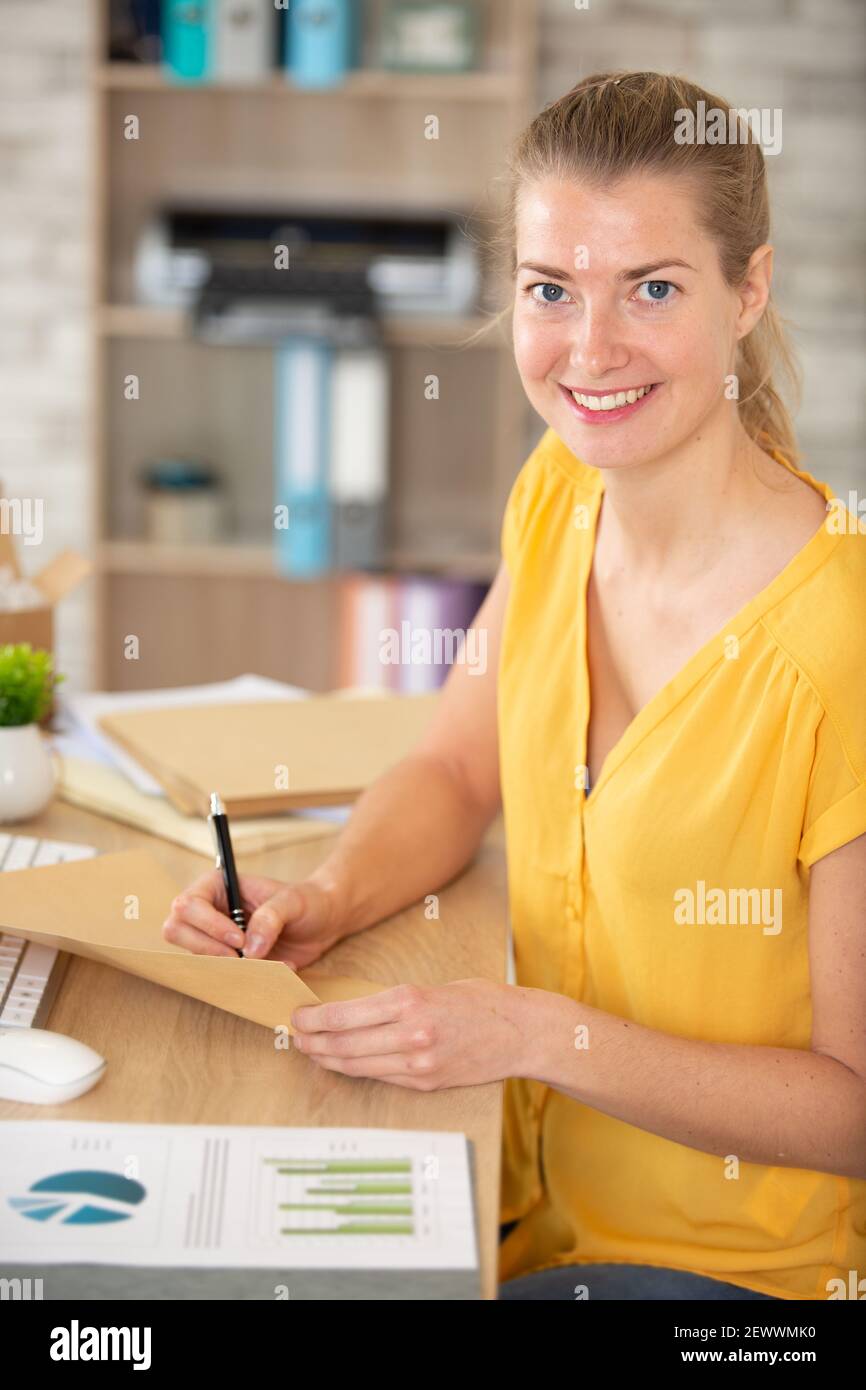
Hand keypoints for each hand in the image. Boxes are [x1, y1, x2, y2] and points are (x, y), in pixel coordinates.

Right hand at [161, 868, 344, 967]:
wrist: (323, 922)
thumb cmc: (307, 901)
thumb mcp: (293, 901)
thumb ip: (271, 917)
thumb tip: (250, 948)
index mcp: (217, 886)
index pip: (188, 904)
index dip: (208, 924)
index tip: (239, 939)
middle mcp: (208, 910)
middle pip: (176, 929)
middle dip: (206, 947)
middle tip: (241, 956)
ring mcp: (213, 936)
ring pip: (190, 954)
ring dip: (220, 964)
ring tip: (259, 962)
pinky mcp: (225, 959)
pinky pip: (214, 973)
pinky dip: (239, 976)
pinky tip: (270, 968)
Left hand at [290, 979, 531, 1088]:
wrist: (520, 1032)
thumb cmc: (480, 1001)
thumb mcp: (432, 989)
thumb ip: (394, 1004)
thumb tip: (351, 1014)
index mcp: (410, 1002)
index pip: (343, 1017)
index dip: (313, 1020)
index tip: (296, 1017)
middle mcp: (411, 1035)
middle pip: (343, 1046)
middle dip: (312, 1043)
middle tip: (294, 1037)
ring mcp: (418, 1064)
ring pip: (357, 1066)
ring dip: (329, 1060)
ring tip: (311, 1052)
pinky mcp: (426, 1083)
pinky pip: (381, 1077)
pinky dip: (357, 1070)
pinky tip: (345, 1064)